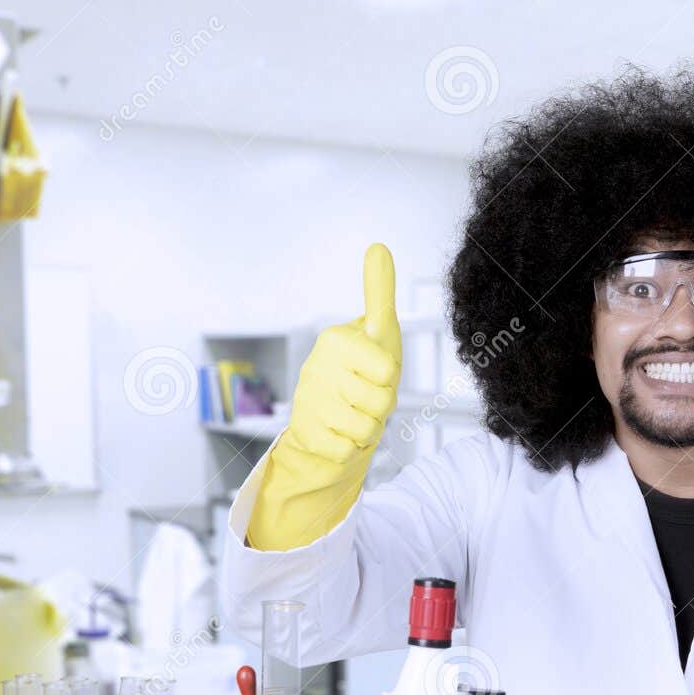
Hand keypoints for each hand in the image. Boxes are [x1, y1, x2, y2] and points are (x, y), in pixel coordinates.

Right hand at [283, 243, 401, 464]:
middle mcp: (316, 367)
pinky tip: (337, 433)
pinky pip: (349, 449)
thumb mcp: (378, 330)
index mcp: (337, 339)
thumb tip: (378, 245)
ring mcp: (308, 402)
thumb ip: (379, 291)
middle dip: (381, 406)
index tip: (372, 371)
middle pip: (383, 402)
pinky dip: (350, 447)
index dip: (389, 377)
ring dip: (367, 427)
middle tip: (363, 396)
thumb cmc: (360, 370)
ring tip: (352, 414)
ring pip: (367, 429)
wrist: (327, 420)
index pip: (388, 370)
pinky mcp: (305, 435)